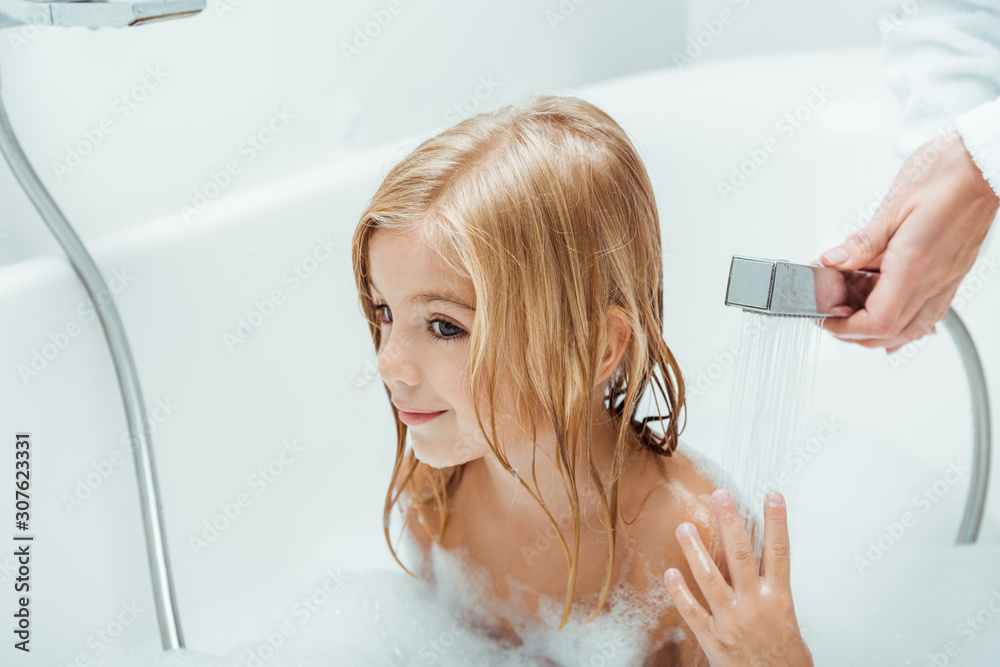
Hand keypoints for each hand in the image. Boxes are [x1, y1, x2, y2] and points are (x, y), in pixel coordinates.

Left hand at [663, 490, 812, 666]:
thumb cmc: (786, 659)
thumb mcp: (788, 619)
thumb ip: (772, 591)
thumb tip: (761, 562)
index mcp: (779, 600)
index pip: (779, 552)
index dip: (777, 522)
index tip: (772, 495)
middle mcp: (755, 607)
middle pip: (741, 556)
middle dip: (730, 523)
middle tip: (720, 496)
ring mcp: (732, 622)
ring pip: (711, 579)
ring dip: (696, 551)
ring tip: (684, 527)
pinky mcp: (714, 641)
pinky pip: (693, 612)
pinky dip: (680, 593)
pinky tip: (670, 574)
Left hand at [815, 131, 998, 353]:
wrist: (984, 165)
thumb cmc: (946, 176)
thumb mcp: (893, 207)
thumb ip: (861, 243)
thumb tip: (830, 262)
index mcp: (915, 266)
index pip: (878, 321)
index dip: (845, 327)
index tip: (824, 317)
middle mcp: (934, 281)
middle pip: (891, 334)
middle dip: (854, 333)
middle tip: (830, 315)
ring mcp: (946, 281)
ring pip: (910, 329)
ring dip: (876, 331)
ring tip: (850, 310)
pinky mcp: (952, 275)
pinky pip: (927, 315)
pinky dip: (902, 323)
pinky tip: (885, 311)